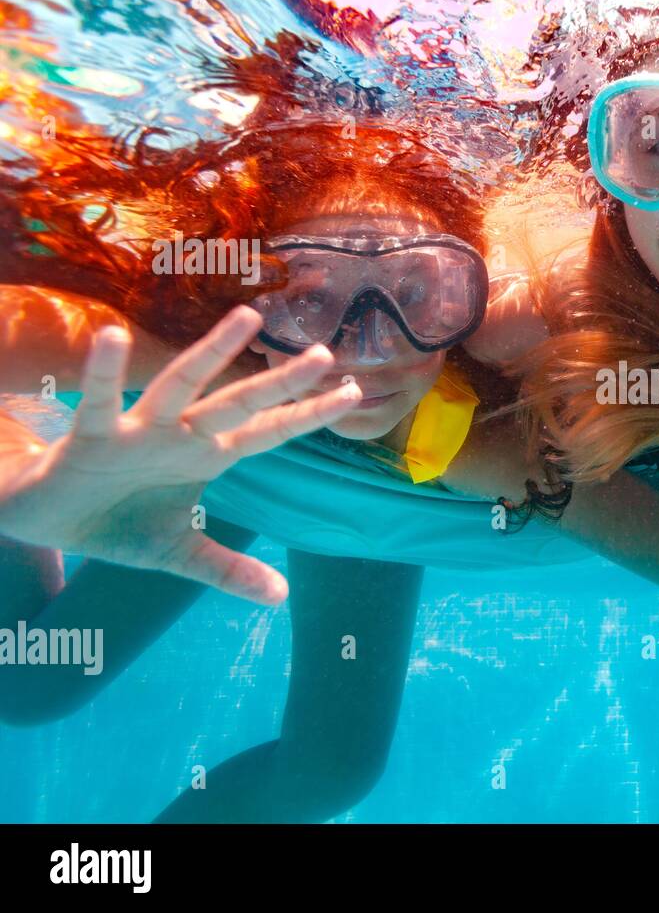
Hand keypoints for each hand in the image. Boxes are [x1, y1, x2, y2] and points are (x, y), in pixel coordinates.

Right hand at [0, 307, 359, 603]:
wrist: (49, 522)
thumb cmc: (119, 523)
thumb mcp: (179, 555)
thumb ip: (228, 570)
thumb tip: (280, 597)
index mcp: (207, 455)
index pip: (270, 432)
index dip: (309, 415)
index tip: (355, 393)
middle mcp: (182, 433)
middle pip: (240, 402)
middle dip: (281, 382)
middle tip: (325, 355)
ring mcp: (140, 429)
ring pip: (182, 384)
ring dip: (213, 352)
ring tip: (246, 317)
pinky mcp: (93, 436)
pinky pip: (99, 400)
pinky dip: (103, 371)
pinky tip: (112, 337)